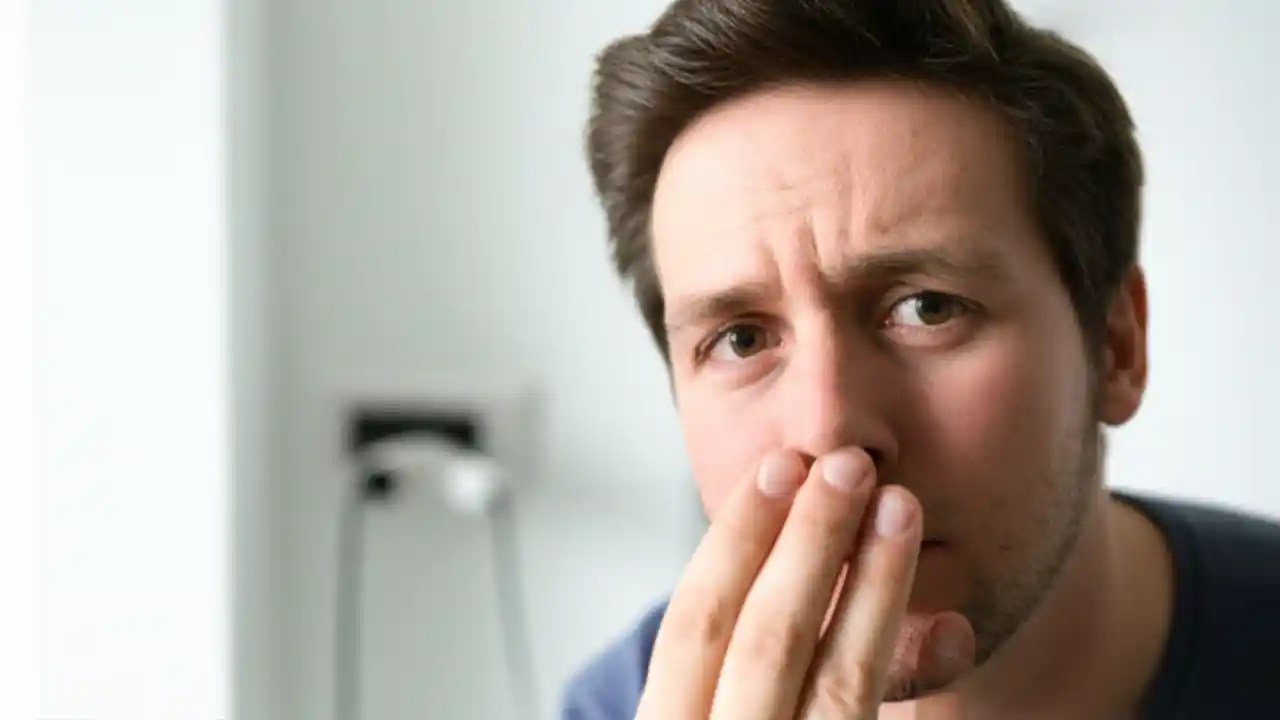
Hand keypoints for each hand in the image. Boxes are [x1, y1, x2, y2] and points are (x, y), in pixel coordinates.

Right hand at [636, 448, 975, 718]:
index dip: (736, 542)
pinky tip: (951, 624)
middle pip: (763, 640)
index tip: (778, 469)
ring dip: (873, 586)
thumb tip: (792, 554)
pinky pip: (879, 718)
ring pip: (837, 682)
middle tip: (846, 466)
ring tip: (900, 509)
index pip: (695, 628)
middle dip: (807, 543)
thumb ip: (719, 677)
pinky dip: (916, 664)